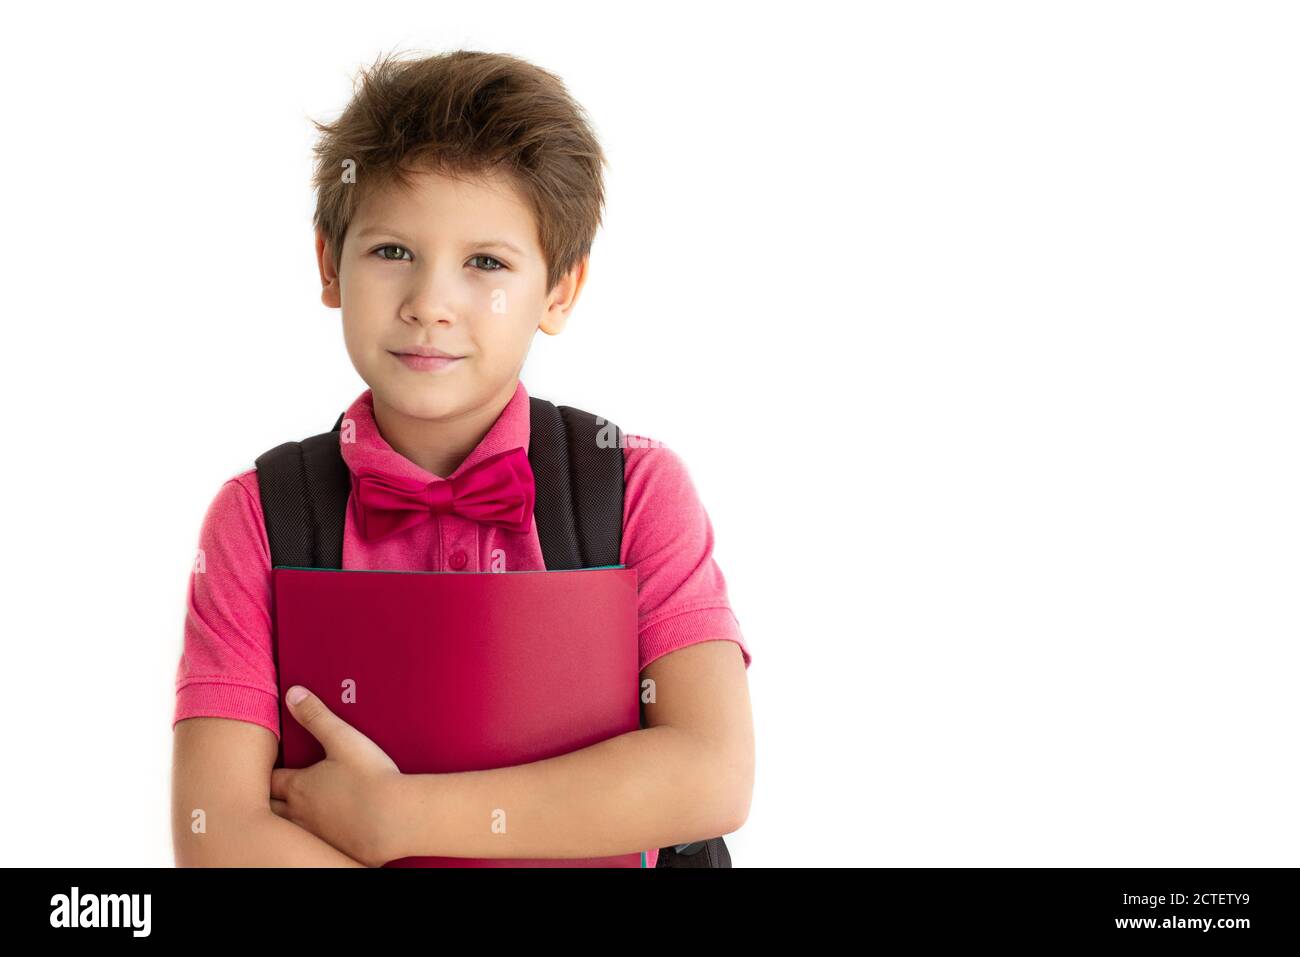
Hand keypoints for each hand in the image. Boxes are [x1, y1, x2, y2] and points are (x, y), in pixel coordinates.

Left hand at [270, 685, 402, 866]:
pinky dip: (312, 838)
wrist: (394, 820)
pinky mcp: (334, 849)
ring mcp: (316, 835)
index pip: (271, 779)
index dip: (267, 772)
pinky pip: (314, 844)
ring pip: (290, 829)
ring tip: (291, 812)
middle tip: (268, 792)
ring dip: (286, 820)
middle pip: (273, 808)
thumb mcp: (342, 739)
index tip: (266, 766)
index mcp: (298, 786)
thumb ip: (316, 715)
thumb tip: (292, 693)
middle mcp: (300, 814)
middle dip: (268, 799)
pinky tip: (324, 831)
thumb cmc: (368, 778)